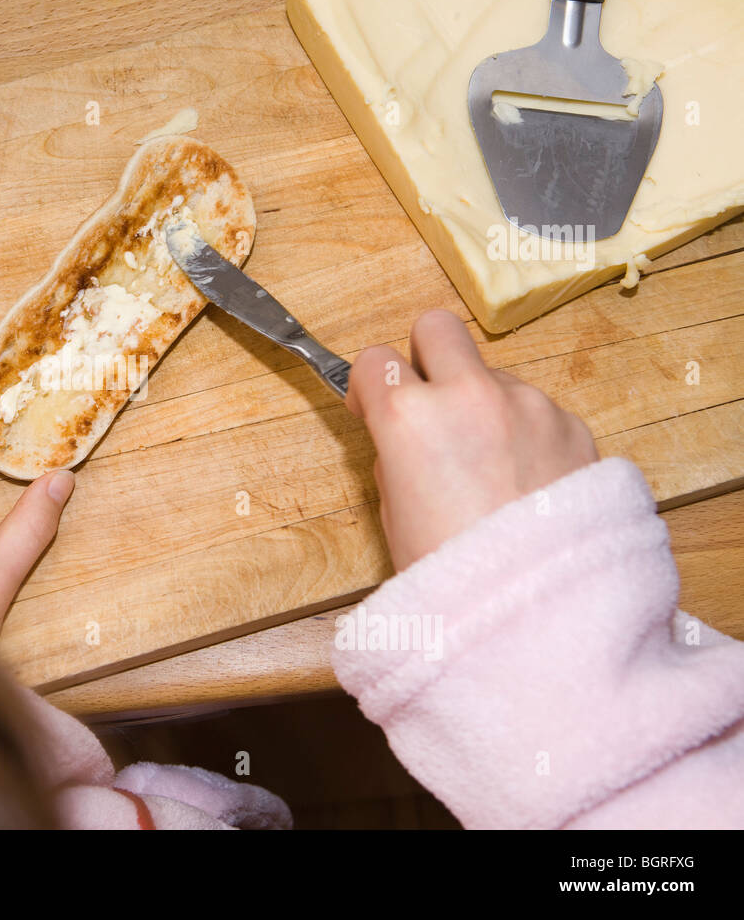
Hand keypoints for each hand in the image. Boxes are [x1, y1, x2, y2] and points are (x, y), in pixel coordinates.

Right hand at [345, 310, 598, 572]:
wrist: (538, 614)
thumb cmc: (454, 579)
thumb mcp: (394, 518)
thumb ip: (395, 460)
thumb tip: (405, 440)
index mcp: (407, 417)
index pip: (373, 359)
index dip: (370, 386)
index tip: (374, 408)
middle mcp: (468, 395)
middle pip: (437, 327)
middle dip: (426, 358)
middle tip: (429, 405)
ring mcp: (527, 403)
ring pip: (493, 375)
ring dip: (483, 405)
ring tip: (489, 472)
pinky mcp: (572, 424)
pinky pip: (537, 409)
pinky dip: (527, 435)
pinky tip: (526, 486)